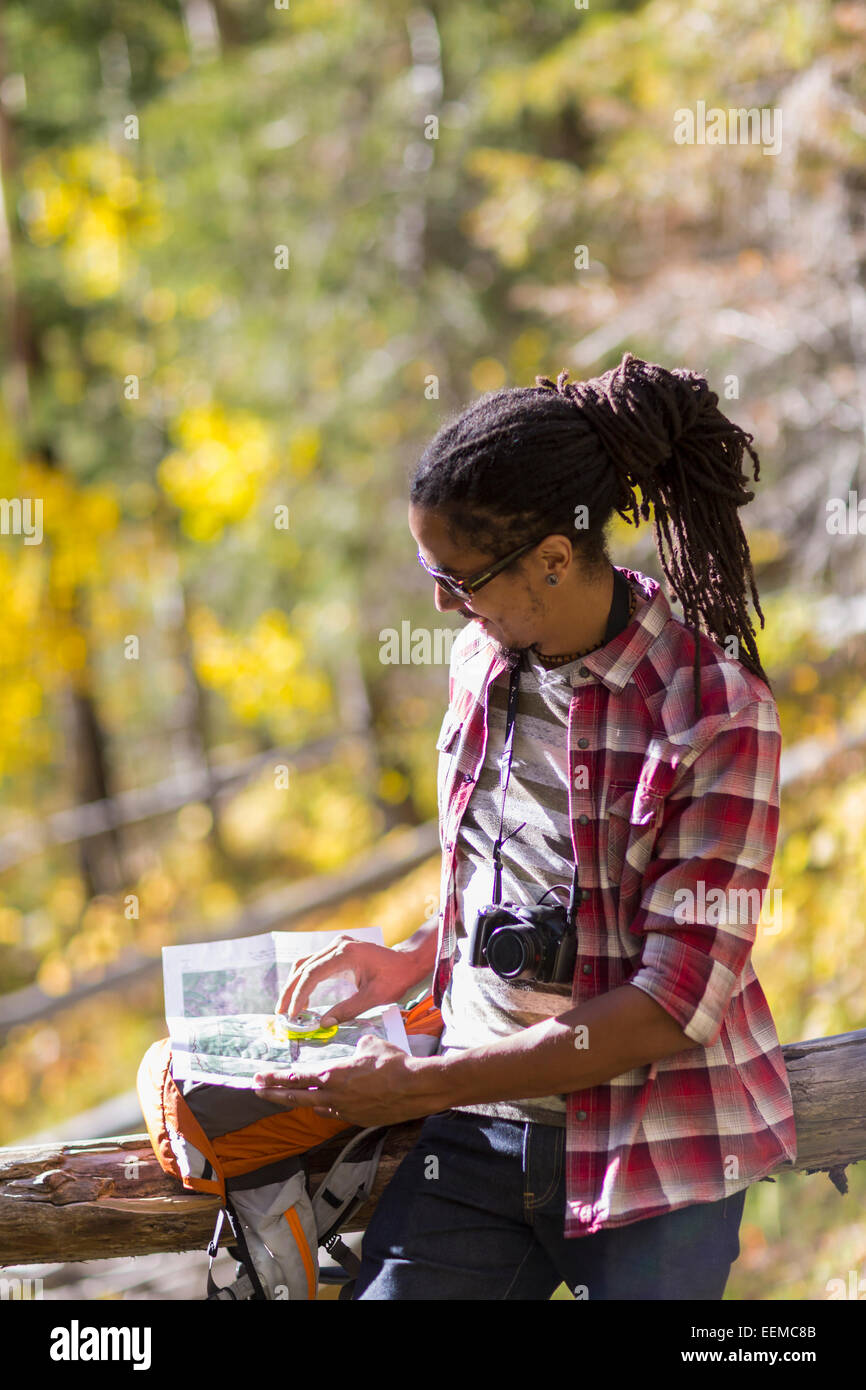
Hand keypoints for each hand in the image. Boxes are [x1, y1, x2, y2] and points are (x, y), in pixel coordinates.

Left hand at [252, 1034, 437, 1127]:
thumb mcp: (371, 1044)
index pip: (296, 1078)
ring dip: (301, 1101)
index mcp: (333, 1076)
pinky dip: (327, 1108)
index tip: (258, 1078)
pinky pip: (335, 1114)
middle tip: (256, 1091)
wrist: (415, 1087)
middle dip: (273, 1094)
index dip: (274, 1078)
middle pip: (295, 1098)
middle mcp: (333, 1097)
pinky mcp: (358, 1120)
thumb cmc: (393, 1062)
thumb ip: (357, 1048)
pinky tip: (326, 1105)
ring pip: (315, 1108)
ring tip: (287, 1097)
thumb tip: (358, 1049)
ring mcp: (345, 1111)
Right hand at [276, 933, 416, 1025]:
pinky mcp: (337, 950)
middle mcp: (337, 945)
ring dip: (294, 985)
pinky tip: (303, 998)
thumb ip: (348, 1010)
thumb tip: (322, 1023)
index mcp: (345, 954)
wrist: (408, 961)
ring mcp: (336, 945)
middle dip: (290, 991)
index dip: (299, 994)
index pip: (312, 974)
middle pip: (304, 967)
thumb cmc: (395, 978)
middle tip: (281, 1013)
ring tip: (288, 1008)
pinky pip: (314, 964)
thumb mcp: (374, 997)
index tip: (292, 1014)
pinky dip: (305, 980)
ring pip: (305, 964)